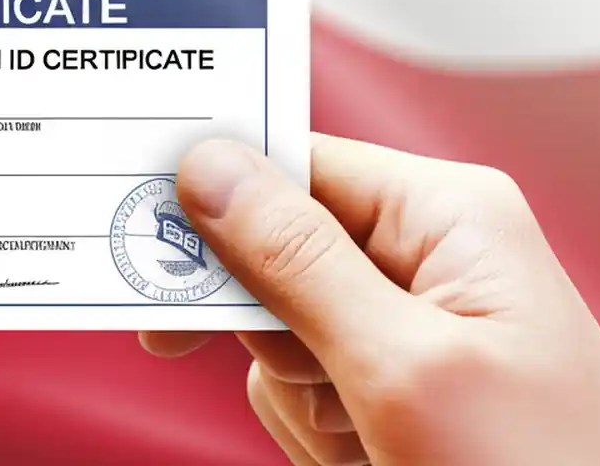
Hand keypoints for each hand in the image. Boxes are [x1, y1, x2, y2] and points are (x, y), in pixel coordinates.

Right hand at [141, 135, 599, 464]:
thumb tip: (208, 166)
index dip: (219, 200)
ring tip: (375, 443)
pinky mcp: (386, 381)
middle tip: (317, 386)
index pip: (296, 163)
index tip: (152, 242)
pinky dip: (316, 429)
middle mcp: (425, 255)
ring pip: (276, 330)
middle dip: (274, 332)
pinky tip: (372, 456)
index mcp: (447, 215)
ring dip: (303, 397)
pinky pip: (296, 384)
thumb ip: (296, 260)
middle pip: (273, 251)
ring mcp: (404, 324)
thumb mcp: (402, 365)